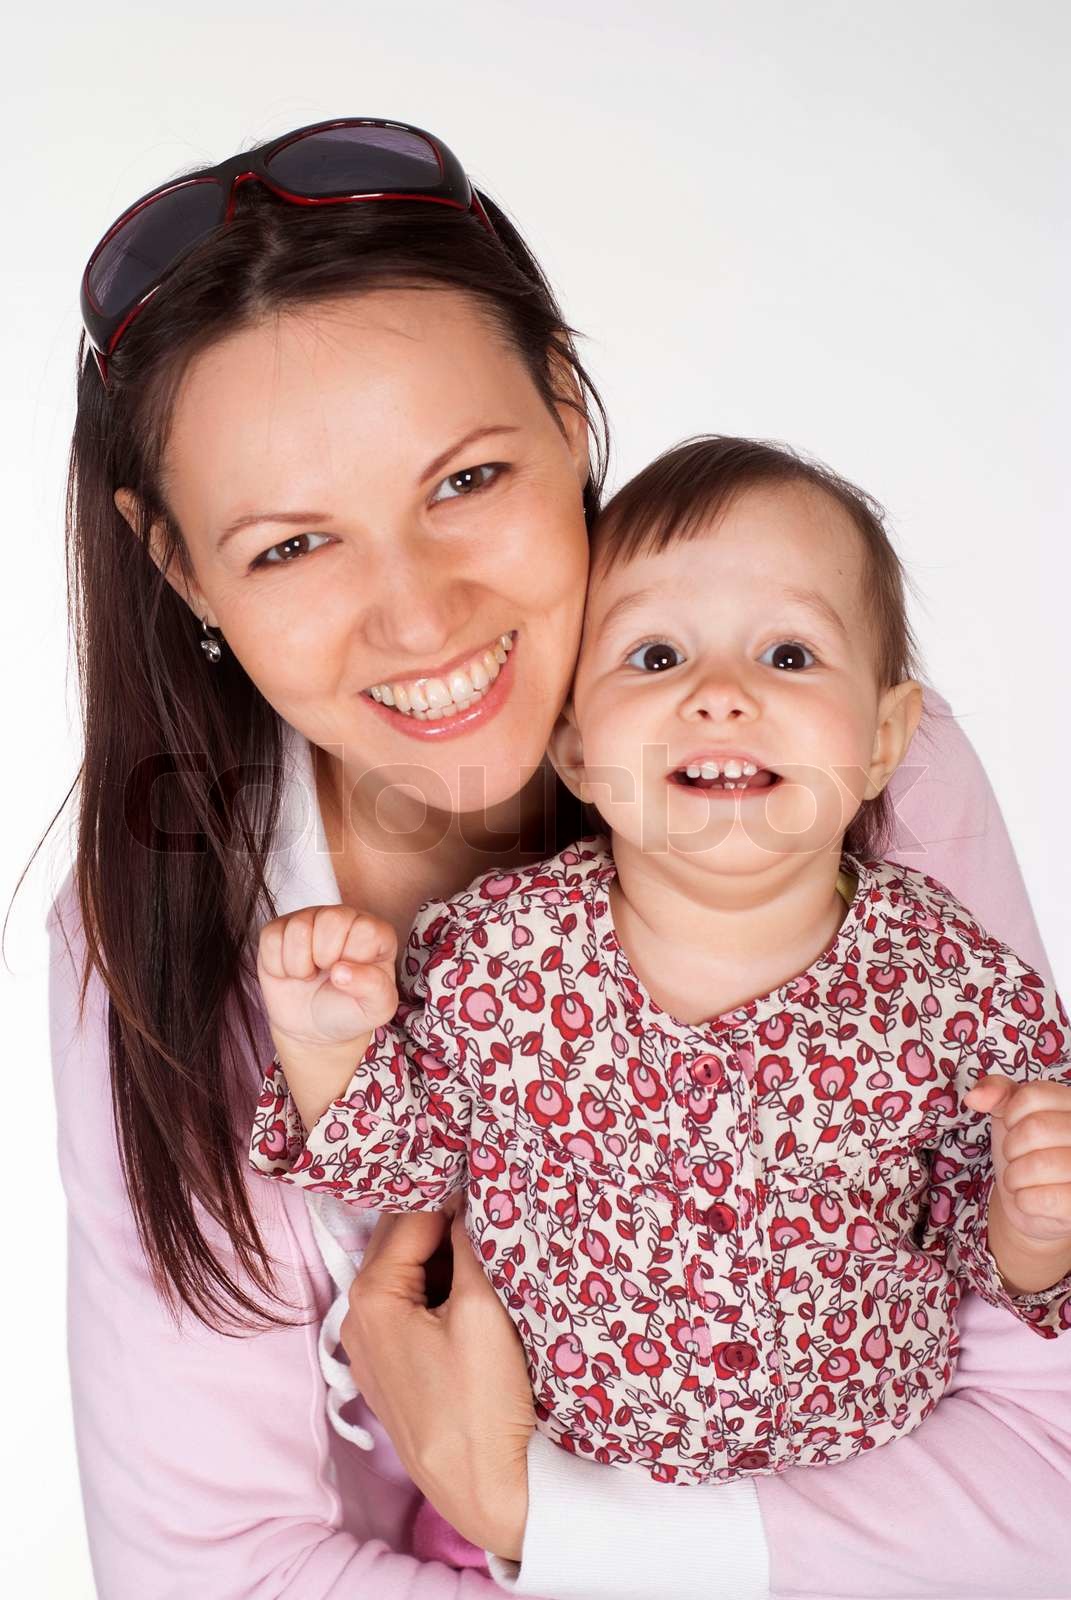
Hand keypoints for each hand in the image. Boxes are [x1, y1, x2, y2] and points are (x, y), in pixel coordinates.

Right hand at [256, 904, 398, 1052]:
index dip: (353, 961)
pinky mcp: (278, 929)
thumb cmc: (349, 1011)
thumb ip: (373, 987)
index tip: (350, 978)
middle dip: (324, 959)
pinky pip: (270, 937)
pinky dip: (277, 966)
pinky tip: (291, 972)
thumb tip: (341, 970)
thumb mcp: (376, 1008)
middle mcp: (344, 917)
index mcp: (375, 932)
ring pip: (298, 928)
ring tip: (309, 975)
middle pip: (330, 919)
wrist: (312, 1028)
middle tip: (327, 974)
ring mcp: (309, 919)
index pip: (366, 930)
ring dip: (300, 965)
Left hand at [341, 1196, 534, 1560]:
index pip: (414, 1216)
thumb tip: (470, 1192)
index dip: (454, 1193)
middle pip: (404, 1243)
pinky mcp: (393, 1371)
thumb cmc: (482, 1405)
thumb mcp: (482, 1310)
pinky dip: (440, 1287)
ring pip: (410, 1273)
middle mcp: (357, 1318)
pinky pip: (412, 1306)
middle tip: (493, 1199)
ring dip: (445, 1254)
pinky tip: (477, 1284)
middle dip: (444, 1218)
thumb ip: (471, 1241)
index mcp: (370, 1297)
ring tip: (491, 1239)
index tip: (491, 1176)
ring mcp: (371, 1348)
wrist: (486, 1493)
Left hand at [963, 1074, 1070, 1244]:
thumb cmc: (1026, 1150)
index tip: (1015, 1127)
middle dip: (1012, 1147)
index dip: (1011, 1114)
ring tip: (1022, 1180)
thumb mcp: (1011, 1113)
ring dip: (1015, 1177)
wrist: (1035, 1201)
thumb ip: (997, 1091)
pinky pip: (1042, 1199)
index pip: (1033, 1096)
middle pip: (1036, 1128)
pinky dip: (1024, 1200)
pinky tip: (1032, 1199)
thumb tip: (974, 1097)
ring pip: (1039, 1164)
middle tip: (1018, 1158)